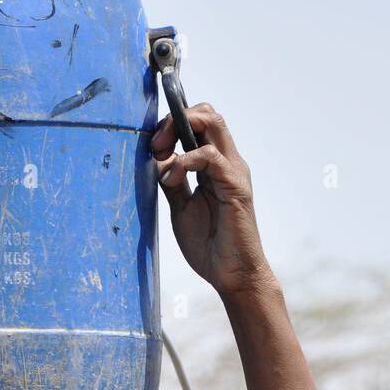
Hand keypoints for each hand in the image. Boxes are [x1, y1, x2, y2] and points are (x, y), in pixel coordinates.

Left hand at [151, 103, 272, 296]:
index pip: (199, 124)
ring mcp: (233, 171)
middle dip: (176, 118)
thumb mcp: (181, 207)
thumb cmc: (209, 244)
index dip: (172, 124)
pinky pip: (211, 156)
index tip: (153, 146)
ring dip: (180, 130)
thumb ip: (172, 182)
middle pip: (207, 114)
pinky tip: (174, 175)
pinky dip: (187, 159)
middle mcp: (226, 162)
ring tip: (162, 157)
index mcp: (214, 166)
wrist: (231, 274)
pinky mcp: (235, 186)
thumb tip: (158, 161)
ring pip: (213, 123)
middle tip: (157, 143)